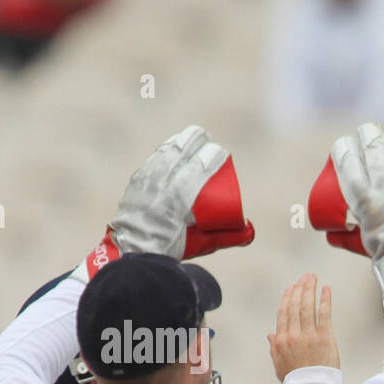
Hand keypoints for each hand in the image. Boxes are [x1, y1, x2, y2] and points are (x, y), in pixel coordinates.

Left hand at [79, 126, 254, 279]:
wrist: (134, 248)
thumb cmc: (171, 248)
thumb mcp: (201, 243)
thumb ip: (228, 236)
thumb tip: (250, 229)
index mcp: (181, 196)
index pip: (201, 167)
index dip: (213, 155)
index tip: (222, 151)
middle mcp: (164, 183)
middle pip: (184, 153)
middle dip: (198, 142)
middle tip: (209, 140)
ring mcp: (149, 179)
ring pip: (168, 152)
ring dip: (182, 141)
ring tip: (195, 134)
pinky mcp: (139, 180)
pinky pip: (155, 158)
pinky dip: (166, 149)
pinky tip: (173, 144)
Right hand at [268, 275, 337, 380]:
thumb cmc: (297, 380)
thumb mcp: (279, 365)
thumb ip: (275, 348)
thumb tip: (270, 335)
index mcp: (281, 340)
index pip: (283, 313)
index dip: (287, 298)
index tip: (291, 288)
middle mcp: (293, 335)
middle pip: (294, 306)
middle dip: (299, 289)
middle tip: (305, 277)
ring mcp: (308, 335)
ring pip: (307, 307)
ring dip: (309, 290)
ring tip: (313, 278)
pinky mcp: (324, 338)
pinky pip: (324, 314)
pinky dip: (325, 300)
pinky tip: (326, 290)